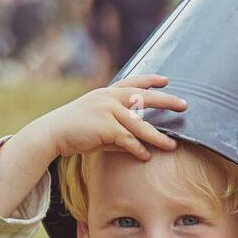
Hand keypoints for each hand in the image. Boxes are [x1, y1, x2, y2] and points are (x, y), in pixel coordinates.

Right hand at [43, 74, 186, 164]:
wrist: (52, 132)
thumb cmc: (75, 130)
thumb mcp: (98, 124)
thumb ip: (119, 130)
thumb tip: (139, 144)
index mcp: (107, 93)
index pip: (133, 82)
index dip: (151, 80)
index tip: (166, 81)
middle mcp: (110, 98)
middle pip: (144, 97)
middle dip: (166, 101)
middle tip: (184, 105)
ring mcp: (108, 110)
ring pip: (140, 124)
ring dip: (157, 136)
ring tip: (172, 145)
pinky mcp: (106, 127)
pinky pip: (128, 139)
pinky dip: (138, 149)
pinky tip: (146, 156)